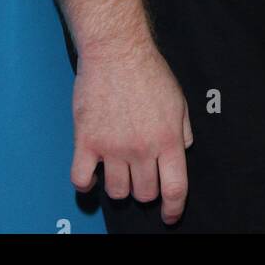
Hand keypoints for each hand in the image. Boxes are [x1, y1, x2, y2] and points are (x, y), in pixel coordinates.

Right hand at [70, 39, 192, 224]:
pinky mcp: (86, 140)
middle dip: (146, 191)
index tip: (169, 215)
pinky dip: (86, 184)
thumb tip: (183, 152)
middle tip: (141, 177)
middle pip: (144, 193)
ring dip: (119, 187)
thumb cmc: (148, 70)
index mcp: (168, 139)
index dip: (174, 209)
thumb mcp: (178, 100)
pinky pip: (81, 179)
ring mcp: (112, 147)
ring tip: (118, 171)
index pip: (175, 189)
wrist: (116, 49)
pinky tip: (91, 175)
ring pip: (116, 191)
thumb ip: (183, 131)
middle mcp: (142, 149)